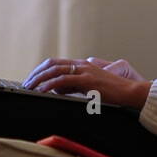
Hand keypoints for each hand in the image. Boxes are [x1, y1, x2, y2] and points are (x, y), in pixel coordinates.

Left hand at [21, 57, 150, 107]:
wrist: (129, 93)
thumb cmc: (112, 93)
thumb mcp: (89, 88)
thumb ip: (73, 86)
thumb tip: (56, 89)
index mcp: (82, 65)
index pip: (55, 63)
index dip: (41, 70)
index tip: (31, 80)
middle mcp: (82, 65)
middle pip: (51, 64)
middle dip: (36, 74)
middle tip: (26, 84)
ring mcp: (85, 71)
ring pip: (55, 70)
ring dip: (39, 79)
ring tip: (30, 87)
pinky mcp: (88, 80)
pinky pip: (64, 80)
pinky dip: (50, 84)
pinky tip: (42, 90)